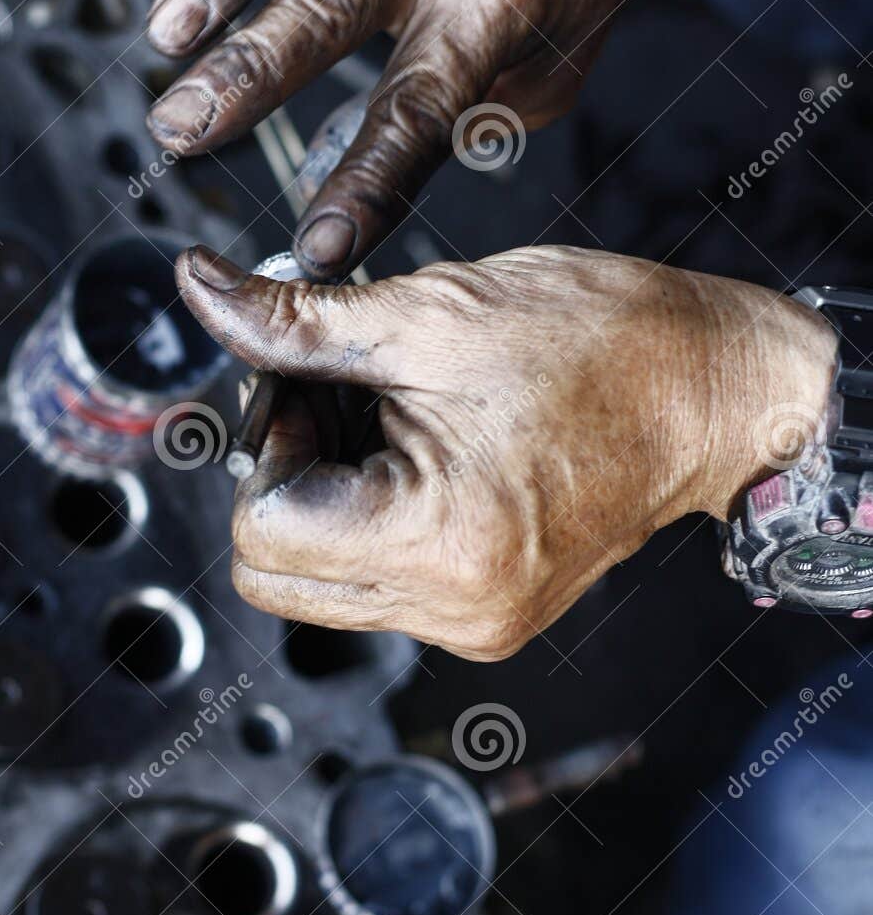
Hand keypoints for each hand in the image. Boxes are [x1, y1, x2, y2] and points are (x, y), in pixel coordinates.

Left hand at [176, 245, 836, 660]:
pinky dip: (370, 515)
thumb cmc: (602, 342)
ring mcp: (473, 622)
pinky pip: (376, 582)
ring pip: (316, 581)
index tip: (317, 381)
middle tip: (341, 392)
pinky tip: (421, 448)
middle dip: (285, 472)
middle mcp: (454, 609)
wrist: (717, 388)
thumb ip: (292, 322)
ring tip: (393, 414)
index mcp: (439, 542)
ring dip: (325, 493)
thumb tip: (198, 292)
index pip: (261, 531)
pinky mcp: (487, 614)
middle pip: (273, 571)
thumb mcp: (428, 312)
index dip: (271, 440)